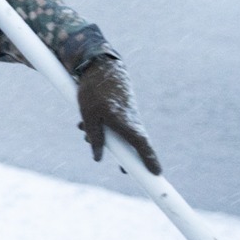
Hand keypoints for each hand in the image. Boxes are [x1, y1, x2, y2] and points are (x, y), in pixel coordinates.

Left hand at [76, 55, 161, 173]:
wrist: (101, 66)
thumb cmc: (95, 90)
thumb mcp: (89, 115)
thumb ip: (94, 137)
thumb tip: (98, 158)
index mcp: (126, 122)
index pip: (142, 145)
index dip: (150, 159)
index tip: (157, 173)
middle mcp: (132, 120)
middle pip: (133, 145)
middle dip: (125, 157)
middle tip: (125, 171)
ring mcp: (129, 115)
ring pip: (121, 135)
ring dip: (103, 138)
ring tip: (82, 129)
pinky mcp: (123, 111)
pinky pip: (116, 126)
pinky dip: (102, 127)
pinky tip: (82, 123)